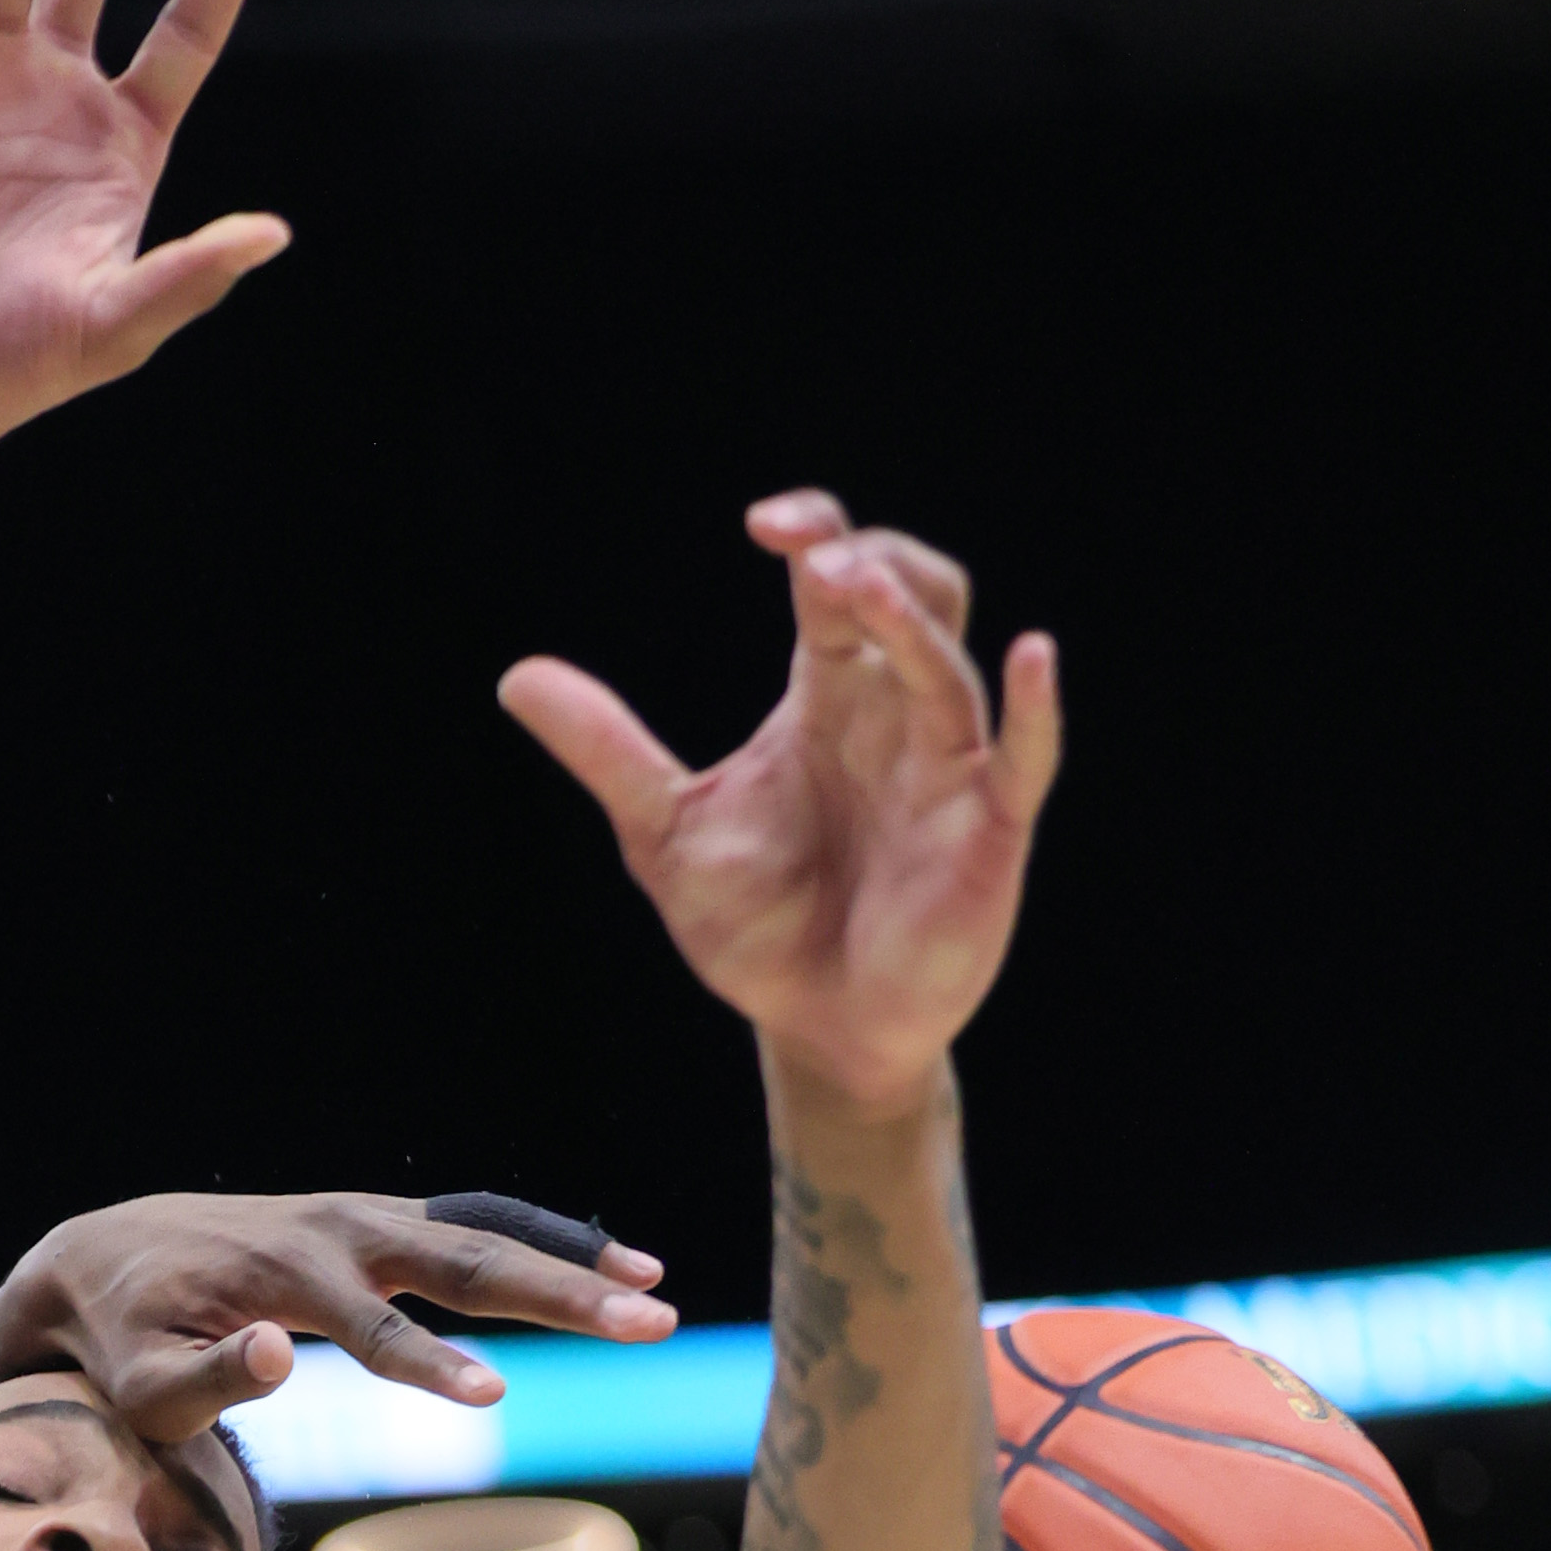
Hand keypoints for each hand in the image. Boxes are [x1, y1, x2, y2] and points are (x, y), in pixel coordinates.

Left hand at [0, 1189, 674, 1442]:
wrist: (102, 1252)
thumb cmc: (122, 1341)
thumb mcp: (138, 1387)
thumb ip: (205, 1382)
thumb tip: (273, 1357)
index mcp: (280, 1276)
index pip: (372, 1331)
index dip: (431, 1366)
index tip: (495, 1400)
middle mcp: (334, 1231)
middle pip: (463, 1262)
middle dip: (559, 1296)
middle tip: (651, 1325)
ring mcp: (360, 1217)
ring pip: (483, 1231)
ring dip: (570, 1259)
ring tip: (656, 1290)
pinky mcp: (374, 1222)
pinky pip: (473, 1224)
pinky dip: (543, 1238)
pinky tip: (615, 1264)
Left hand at [499, 495, 1061, 1117]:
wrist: (810, 1027)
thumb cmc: (756, 927)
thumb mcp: (663, 829)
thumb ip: (606, 750)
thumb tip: (515, 676)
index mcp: (827, 698)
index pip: (835, 584)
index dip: (815, 536)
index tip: (762, 523)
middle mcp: (895, 714)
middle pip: (913, 593)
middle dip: (873, 561)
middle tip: (814, 559)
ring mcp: (947, 768)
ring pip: (950, 664)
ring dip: (910, 619)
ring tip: (859, 586)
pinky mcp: (988, 830)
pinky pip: (1024, 755)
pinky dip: (1035, 706)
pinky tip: (1034, 654)